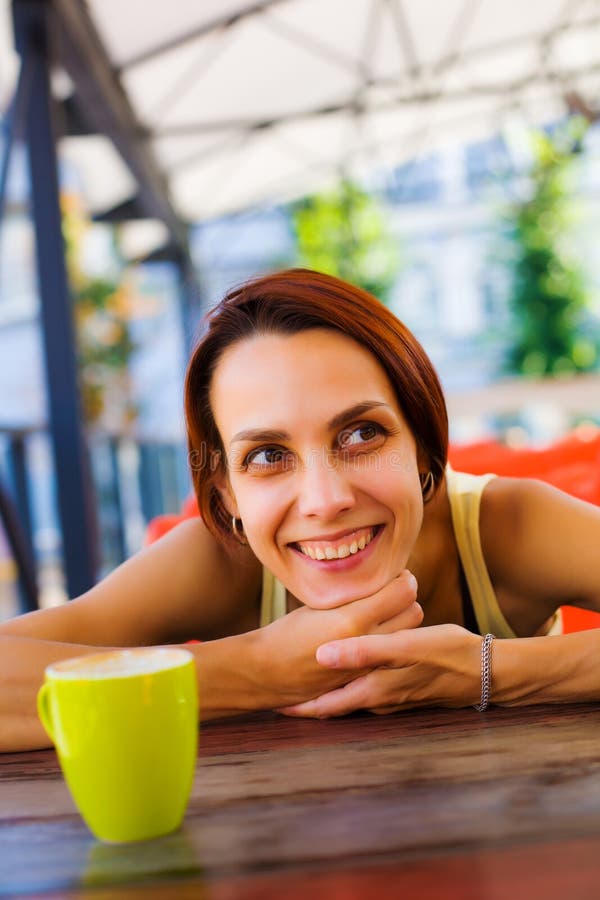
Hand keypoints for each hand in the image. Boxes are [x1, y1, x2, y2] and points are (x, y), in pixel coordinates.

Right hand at [250, 570, 422, 708]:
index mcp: (353, 618)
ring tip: (383, 613)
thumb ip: (351, 594)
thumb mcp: (318, 605)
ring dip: (401, 622)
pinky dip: (390, 642)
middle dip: (406, 600)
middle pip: (414, 613)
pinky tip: (372, 634)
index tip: (392, 575)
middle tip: (390, 591)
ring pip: (408, 636)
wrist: (266, 673)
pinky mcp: (366, 679)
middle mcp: (367, 642)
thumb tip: (377, 578)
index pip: (404, 592)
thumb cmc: (286, 634)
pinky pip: (392, 654)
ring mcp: (369, 664)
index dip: (402, 579)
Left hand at [278, 624, 481, 716]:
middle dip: (308, 703)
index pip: (327, 705)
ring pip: (351, 698)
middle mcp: (380, 700)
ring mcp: (394, 697)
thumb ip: (364, 652)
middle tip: (277, 697)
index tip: (270, 703)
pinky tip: (348, 674)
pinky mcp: (406, 689)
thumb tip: (322, 655)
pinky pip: (369, 691)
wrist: (489, 671)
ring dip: (328, 695)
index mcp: (375, 690)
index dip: (299, 706)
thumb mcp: (405, 650)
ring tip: (304, 685)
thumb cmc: (447, 655)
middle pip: (335, 705)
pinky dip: (351, 686)